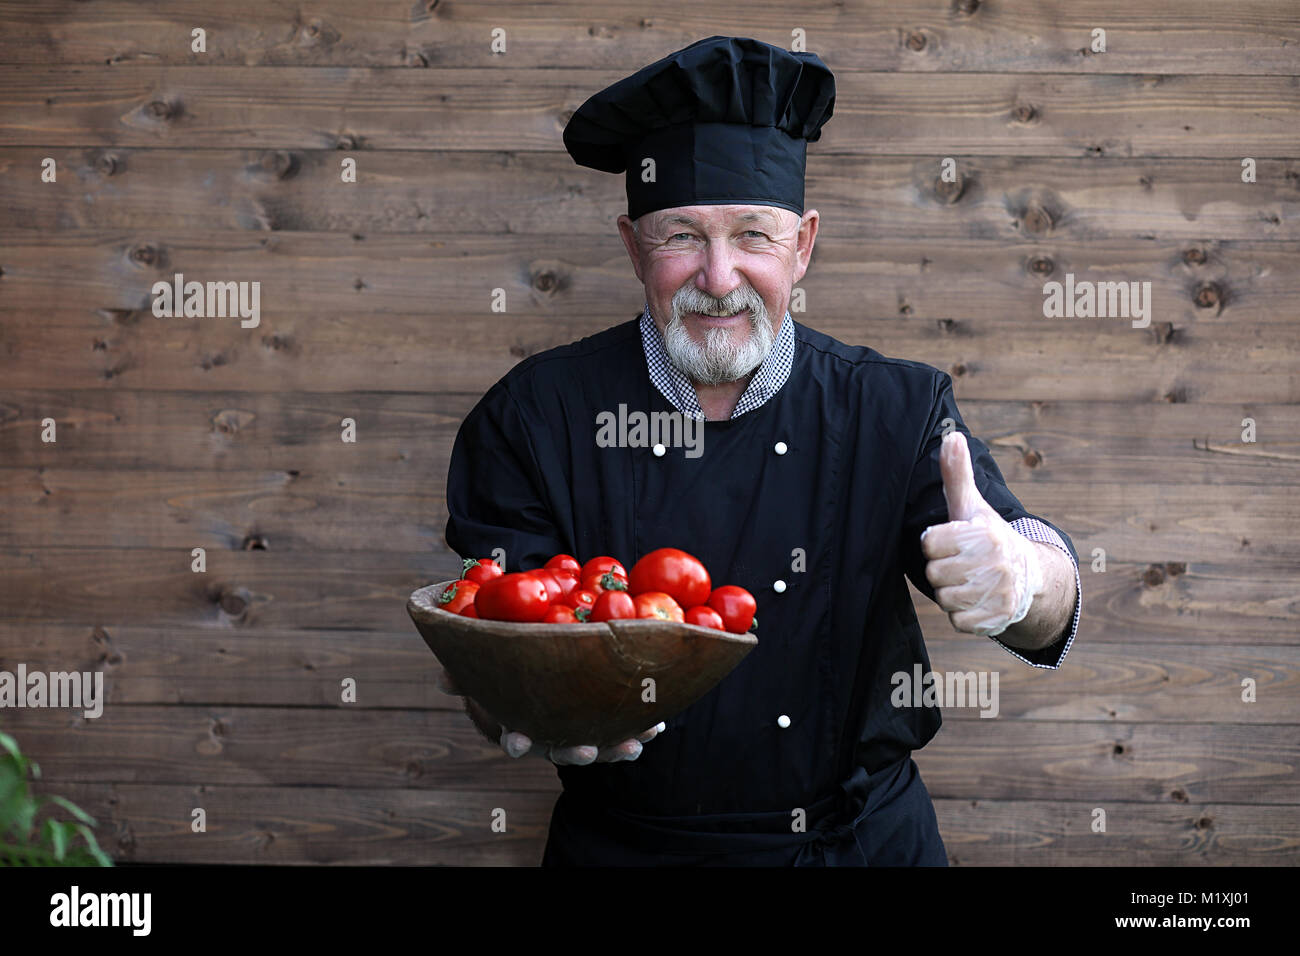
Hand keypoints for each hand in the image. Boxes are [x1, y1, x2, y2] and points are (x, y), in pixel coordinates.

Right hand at [436, 669, 663, 764]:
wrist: (539, 660)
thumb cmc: (509, 659)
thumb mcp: (486, 659)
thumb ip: (466, 668)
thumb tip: (443, 679)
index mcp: (520, 721)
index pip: (514, 737)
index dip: (516, 741)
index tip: (516, 743)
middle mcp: (552, 733)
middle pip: (561, 749)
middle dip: (574, 752)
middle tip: (585, 752)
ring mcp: (580, 729)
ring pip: (598, 744)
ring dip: (616, 747)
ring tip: (636, 743)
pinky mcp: (606, 719)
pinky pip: (623, 726)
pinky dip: (640, 727)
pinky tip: (657, 723)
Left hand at [920, 431, 1044, 636]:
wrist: (1028, 577)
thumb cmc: (988, 538)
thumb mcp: (972, 506)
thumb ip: (957, 475)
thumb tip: (950, 436)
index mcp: (984, 533)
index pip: (929, 543)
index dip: (936, 543)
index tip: (953, 542)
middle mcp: (994, 563)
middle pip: (934, 572)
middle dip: (943, 569)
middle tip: (962, 564)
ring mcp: (998, 592)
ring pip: (944, 598)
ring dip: (951, 592)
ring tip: (969, 581)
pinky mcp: (997, 618)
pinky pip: (957, 621)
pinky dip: (962, 615)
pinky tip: (976, 600)